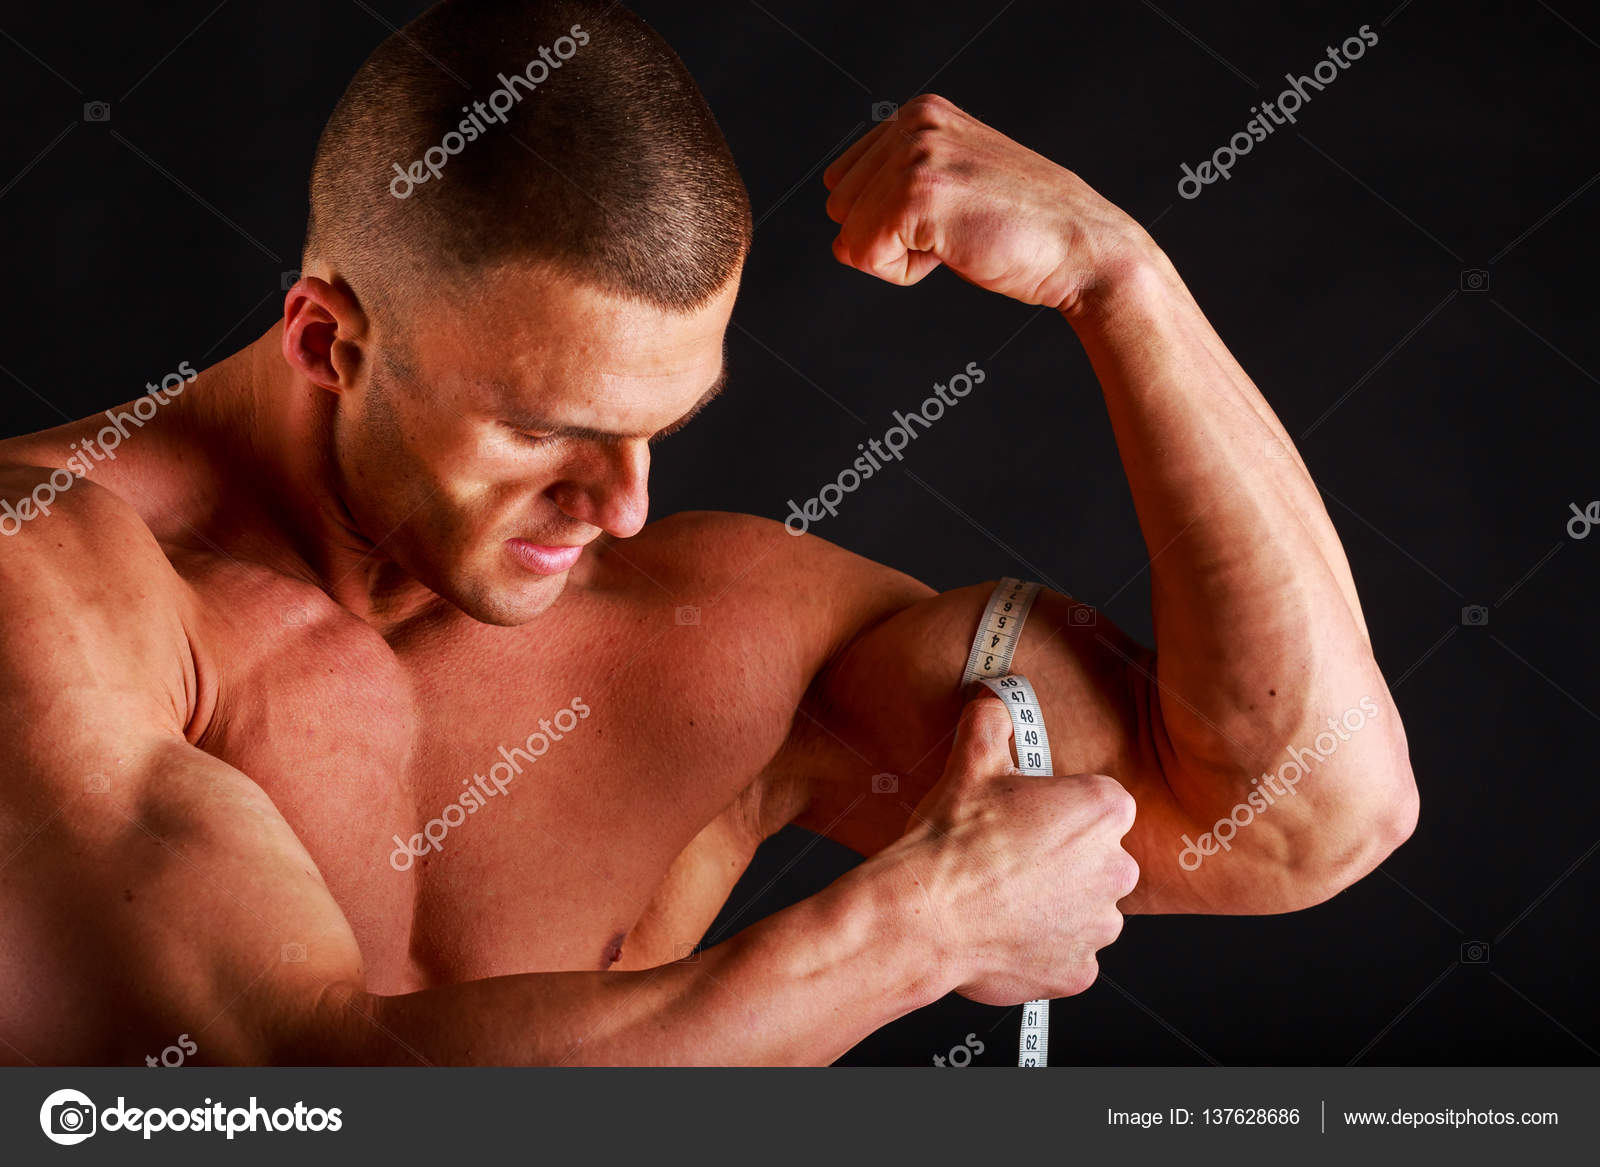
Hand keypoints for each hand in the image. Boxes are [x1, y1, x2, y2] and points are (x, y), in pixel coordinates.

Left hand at [822, 94, 1150, 311]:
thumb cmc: (1025, 227)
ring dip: (898, 255)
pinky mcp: (917, 196)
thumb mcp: (953, 181)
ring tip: (956, 238)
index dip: (888, 219)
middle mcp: (914, 123)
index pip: (845, 182)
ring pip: (850, 233)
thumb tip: (838, 227)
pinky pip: (865, 256)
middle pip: (840, 207)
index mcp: (920, 113)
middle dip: (888, 236)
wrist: (1082, 250)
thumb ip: (897, 183)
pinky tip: (954, 251)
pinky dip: (904, 272)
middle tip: (954, 230)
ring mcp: (916, 156)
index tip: (947, 216)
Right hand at [874, 692, 1139, 1005]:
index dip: (1061, 811)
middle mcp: (1117, 869)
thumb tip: (995, 701)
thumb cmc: (951, 840)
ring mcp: (1100, 926)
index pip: (1100, 804)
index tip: (1028, 820)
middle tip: (1010, 861)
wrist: (924, 915)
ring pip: (1087, 911)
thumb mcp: (969, 762)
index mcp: (1102, 810)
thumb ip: (992, 722)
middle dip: (1065, 861)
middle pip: (1099, 859)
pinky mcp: (1078, 972)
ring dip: (1057, 907)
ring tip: (1004, 900)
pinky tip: (1005, 935)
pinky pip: (1069, 958)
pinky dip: (1045, 950)